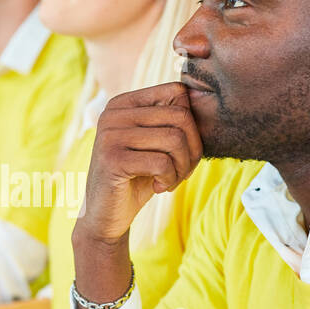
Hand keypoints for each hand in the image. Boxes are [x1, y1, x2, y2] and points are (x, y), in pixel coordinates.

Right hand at [75, 82, 202, 244]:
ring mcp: (110, 135)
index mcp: (123, 103)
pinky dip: (170, 179)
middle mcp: (113, 113)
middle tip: (182, 172)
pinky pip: (162, 162)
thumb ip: (171, 121)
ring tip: (170, 180)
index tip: (183, 152)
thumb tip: (203, 99)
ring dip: (182, 167)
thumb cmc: (137, 178)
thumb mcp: (155, 145)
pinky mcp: (112, 159)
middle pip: (180, 116)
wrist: (105, 216)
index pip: (177, 92)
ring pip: (175, 139)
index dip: (192, 125)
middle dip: (192, 150)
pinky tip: (159, 188)